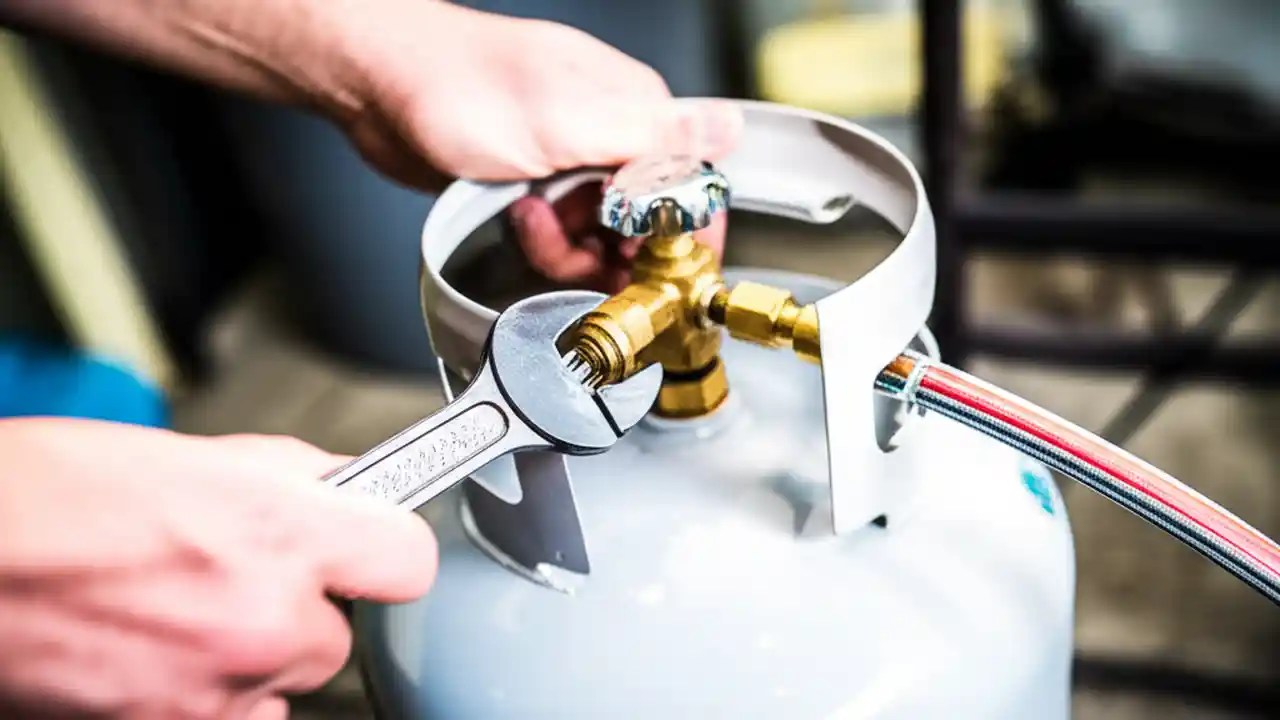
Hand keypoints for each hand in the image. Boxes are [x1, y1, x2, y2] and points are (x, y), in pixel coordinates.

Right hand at [0, 418, 435, 718]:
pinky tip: (154, 652)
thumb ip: (289, 478)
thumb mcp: (192, 457)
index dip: (388, 549)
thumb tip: (346, 484)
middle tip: (234, 578)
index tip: (371, 546)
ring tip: (179, 616)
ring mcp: (218, 689)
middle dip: (297, 609)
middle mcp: (262, 620)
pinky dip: (206, 696)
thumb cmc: (47, 498)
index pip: (409, 561)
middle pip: (337, 636)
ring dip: (251, 660)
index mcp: (279, 534)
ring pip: (282, 687)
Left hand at [332, 1, 739, 290]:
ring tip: (533, 219)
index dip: (684, 239)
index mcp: (636, 112)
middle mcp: (611, 137)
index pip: (692, 189)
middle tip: (578, 250)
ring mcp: (572, 162)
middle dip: (614, 253)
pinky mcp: (538, 184)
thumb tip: (728, 131)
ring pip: (601, 239)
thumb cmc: (464, 85)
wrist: (383, 86)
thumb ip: (655, 135)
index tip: (669, 277)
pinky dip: (543, 238)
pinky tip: (521, 215)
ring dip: (568, 247)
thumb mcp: (569, 119)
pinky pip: (562, 236)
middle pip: (647, 227)